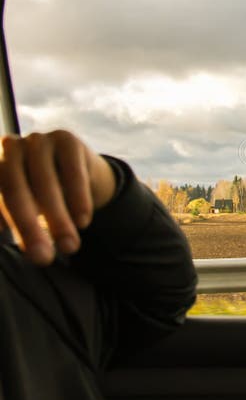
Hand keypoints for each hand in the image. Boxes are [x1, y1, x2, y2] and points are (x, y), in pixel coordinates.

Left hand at [0, 130, 115, 264]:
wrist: (79, 172)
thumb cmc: (42, 197)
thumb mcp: (22, 208)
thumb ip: (12, 221)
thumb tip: (17, 245)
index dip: (3, 221)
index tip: (17, 250)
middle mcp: (9, 149)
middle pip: (15, 190)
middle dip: (29, 227)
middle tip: (43, 259)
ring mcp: (38, 141)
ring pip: (45, 183)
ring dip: (59, 219)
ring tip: (70, 247)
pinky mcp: (67, 140)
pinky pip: (73, 173)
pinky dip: (78, 200)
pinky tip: (83, 222)